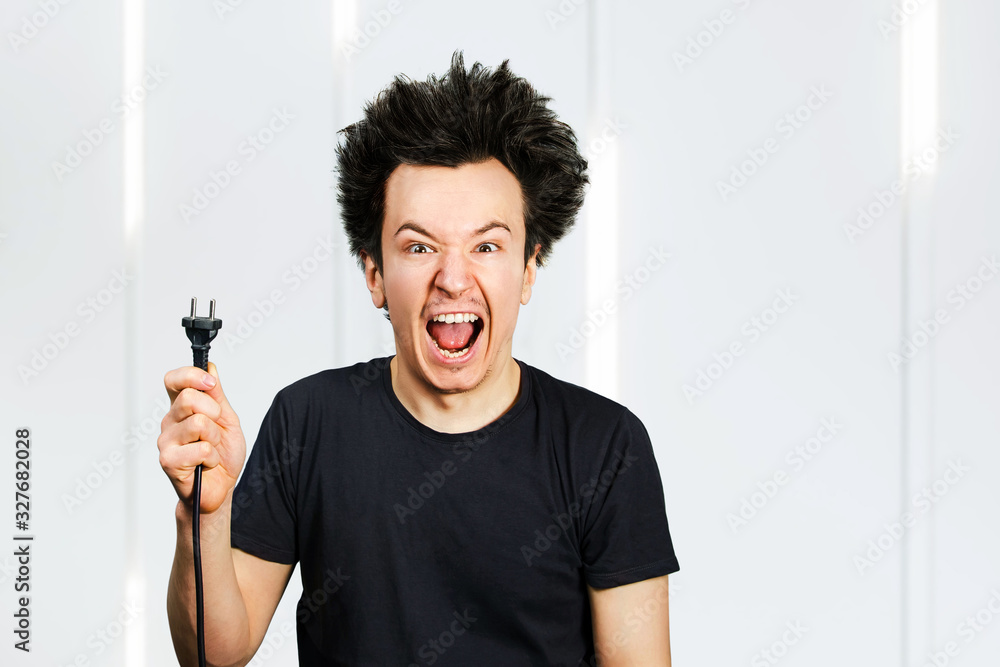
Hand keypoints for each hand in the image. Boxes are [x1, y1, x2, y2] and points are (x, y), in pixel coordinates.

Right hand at [158, 362, 245, 514]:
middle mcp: (170, 422)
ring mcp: (166, 441)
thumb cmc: (222, 455)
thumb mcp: (227, 420)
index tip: (211, 384)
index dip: (192, 375)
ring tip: (211, 449)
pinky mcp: (168, 461)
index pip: (174, 380)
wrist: (220, 489)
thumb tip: (210, 368)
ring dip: (215, 438)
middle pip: (189, 398)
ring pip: (198, 423)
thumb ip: (217, 396)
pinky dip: (213, 457)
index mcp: (181, 408)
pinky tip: (207, 464)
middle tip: (216, 430)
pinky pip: (200, 448)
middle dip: (214, 412)